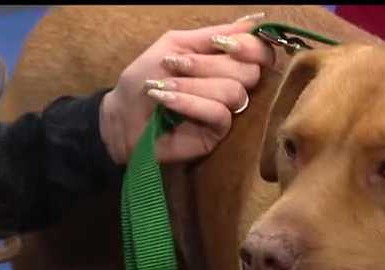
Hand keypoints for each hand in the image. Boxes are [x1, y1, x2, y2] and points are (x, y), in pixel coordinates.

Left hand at [99, 13, 274, 164]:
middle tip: (178, 64)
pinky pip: (220, 114)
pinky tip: (167, 100)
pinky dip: (191, 103)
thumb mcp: (175, 45)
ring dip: (195, 84)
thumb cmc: (146, 78)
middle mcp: (232, 84)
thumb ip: (212, 33)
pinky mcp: (218, 133)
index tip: (222, 44)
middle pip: (250, 72)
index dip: (250, 46)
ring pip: (234, 92)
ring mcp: (227, 111)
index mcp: (225, 61)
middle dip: (210, 65)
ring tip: (165, 86)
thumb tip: (254, 21)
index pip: (260, 52)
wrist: (124, 116)